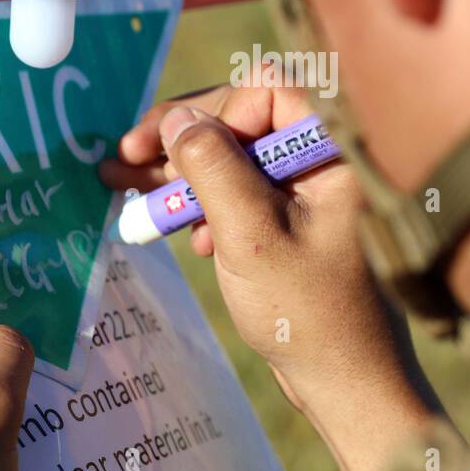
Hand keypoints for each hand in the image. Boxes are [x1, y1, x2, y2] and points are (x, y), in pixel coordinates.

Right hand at [99, 84, 450, 470]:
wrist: (347, 380)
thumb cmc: (311, 310)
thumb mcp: (250, 233)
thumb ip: (212, 167)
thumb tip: (177, 117)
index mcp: (329, 149)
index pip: (261, 90)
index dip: (208, 111)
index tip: (162, 150)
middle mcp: (320, 159)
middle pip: (239, 118)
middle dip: (180, 141)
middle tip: (123, 161)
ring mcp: (305, 190)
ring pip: (232, 156)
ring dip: (180, 172)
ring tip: (122, 185)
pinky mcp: (291, 220)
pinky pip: (239, 190)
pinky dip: (204, 204)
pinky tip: (186, 235)